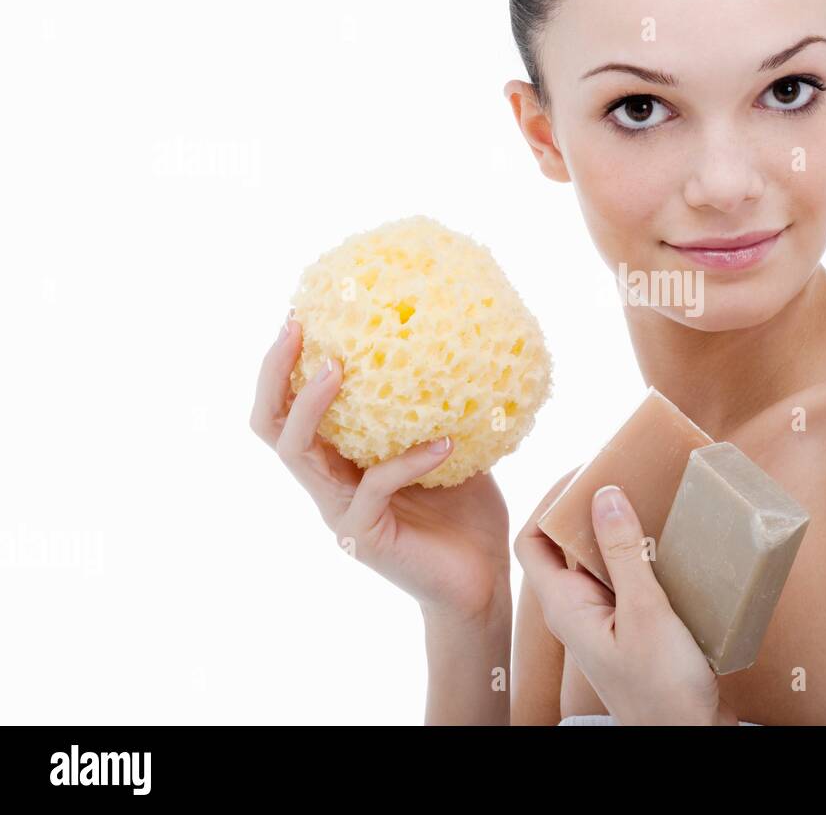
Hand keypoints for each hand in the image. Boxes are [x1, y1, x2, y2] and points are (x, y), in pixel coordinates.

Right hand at [250, 312, 509, 619]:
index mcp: (340, 464)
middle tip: (295, 329)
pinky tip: (445, 441)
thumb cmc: (465, 516)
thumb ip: (438, 410)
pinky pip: (374, 484)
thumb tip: (460, 348)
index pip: (289, 412)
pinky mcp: (364, 536)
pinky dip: (408, 458)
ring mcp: (340, 513)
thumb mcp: (451, 449)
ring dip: (314, 406)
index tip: (298, 316)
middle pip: (273, 427)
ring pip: (299, 453)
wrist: (481, 582)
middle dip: (276, 375)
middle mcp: (327, 486)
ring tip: (340, 368)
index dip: (282, 369)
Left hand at [515, 483, 735, 725]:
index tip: (587, 469)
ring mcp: (606, 618)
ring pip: (602, 559)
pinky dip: (644, 553)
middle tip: (626, 472)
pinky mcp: (633, 625)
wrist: (688, 738)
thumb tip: (603, 494)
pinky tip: (673, 539)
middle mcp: (579, 608)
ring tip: (652, 495)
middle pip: (569, 543)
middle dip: (592, 505)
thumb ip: (624, 554)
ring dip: (622, 527)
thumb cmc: (662, 689)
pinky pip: (629, 577)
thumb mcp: (645, 613)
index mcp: (566, 606)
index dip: (551, 500)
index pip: (533, 540)